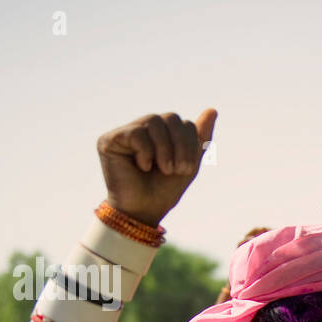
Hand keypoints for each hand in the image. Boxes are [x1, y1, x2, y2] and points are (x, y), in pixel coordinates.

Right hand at [96, 108, 217, 226]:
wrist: (143, 211)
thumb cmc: (164, 190)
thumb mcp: (189, 164)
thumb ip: (199, 138)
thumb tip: (213, 110)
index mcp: (162, 134)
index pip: (183, 123)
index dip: (190, 144)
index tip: (185, 169)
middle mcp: (143, 129)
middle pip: (171, 118)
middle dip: (180, 146)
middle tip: (175, 170)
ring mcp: (126, 133)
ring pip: (154, 122)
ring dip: (164, 149)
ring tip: (162, 169)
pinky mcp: (109, 140)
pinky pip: (135, 132)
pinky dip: (145, 151)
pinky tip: (142, 167)